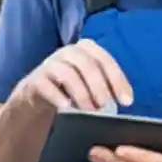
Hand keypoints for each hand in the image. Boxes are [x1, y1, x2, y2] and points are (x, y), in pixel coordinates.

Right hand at [12, 39, 132, 111]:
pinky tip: (66, 108)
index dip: (118, 80)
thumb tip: (125, 102)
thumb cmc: (71, 91)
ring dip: (81, 94)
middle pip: (87, 65)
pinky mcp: (35, 79)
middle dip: (99, 87)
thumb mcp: (90, 85)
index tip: (127, 101)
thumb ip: (106, 87)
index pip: (105, 60)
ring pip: (68, 74)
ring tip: (88, 112)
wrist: (37, 97)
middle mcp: (69, 52)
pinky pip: (46, 85)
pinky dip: (57, 96)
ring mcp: (50, 63)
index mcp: (86, 49)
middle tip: (105, 107)